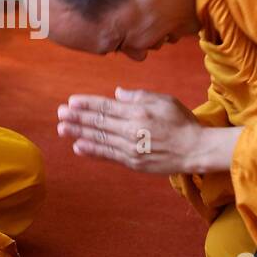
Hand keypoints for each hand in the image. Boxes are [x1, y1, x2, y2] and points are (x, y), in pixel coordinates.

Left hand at [57, 87, 242, 173]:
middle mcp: (132, 130)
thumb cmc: (182, 122)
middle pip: (99, 122)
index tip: (71, 102)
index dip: (87, 104)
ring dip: (78, 133)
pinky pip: (108, 155)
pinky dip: (92, 151)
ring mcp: (131, 148)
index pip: (107, 107)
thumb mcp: (164, 100)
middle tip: (60, 113)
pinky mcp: (133, 162)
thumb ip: (139, 96)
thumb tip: (117, 93)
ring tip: (62, 128)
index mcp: (139, 112)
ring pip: (100, 139)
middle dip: (77, 117)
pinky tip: (78, 146)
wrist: (196, 150)